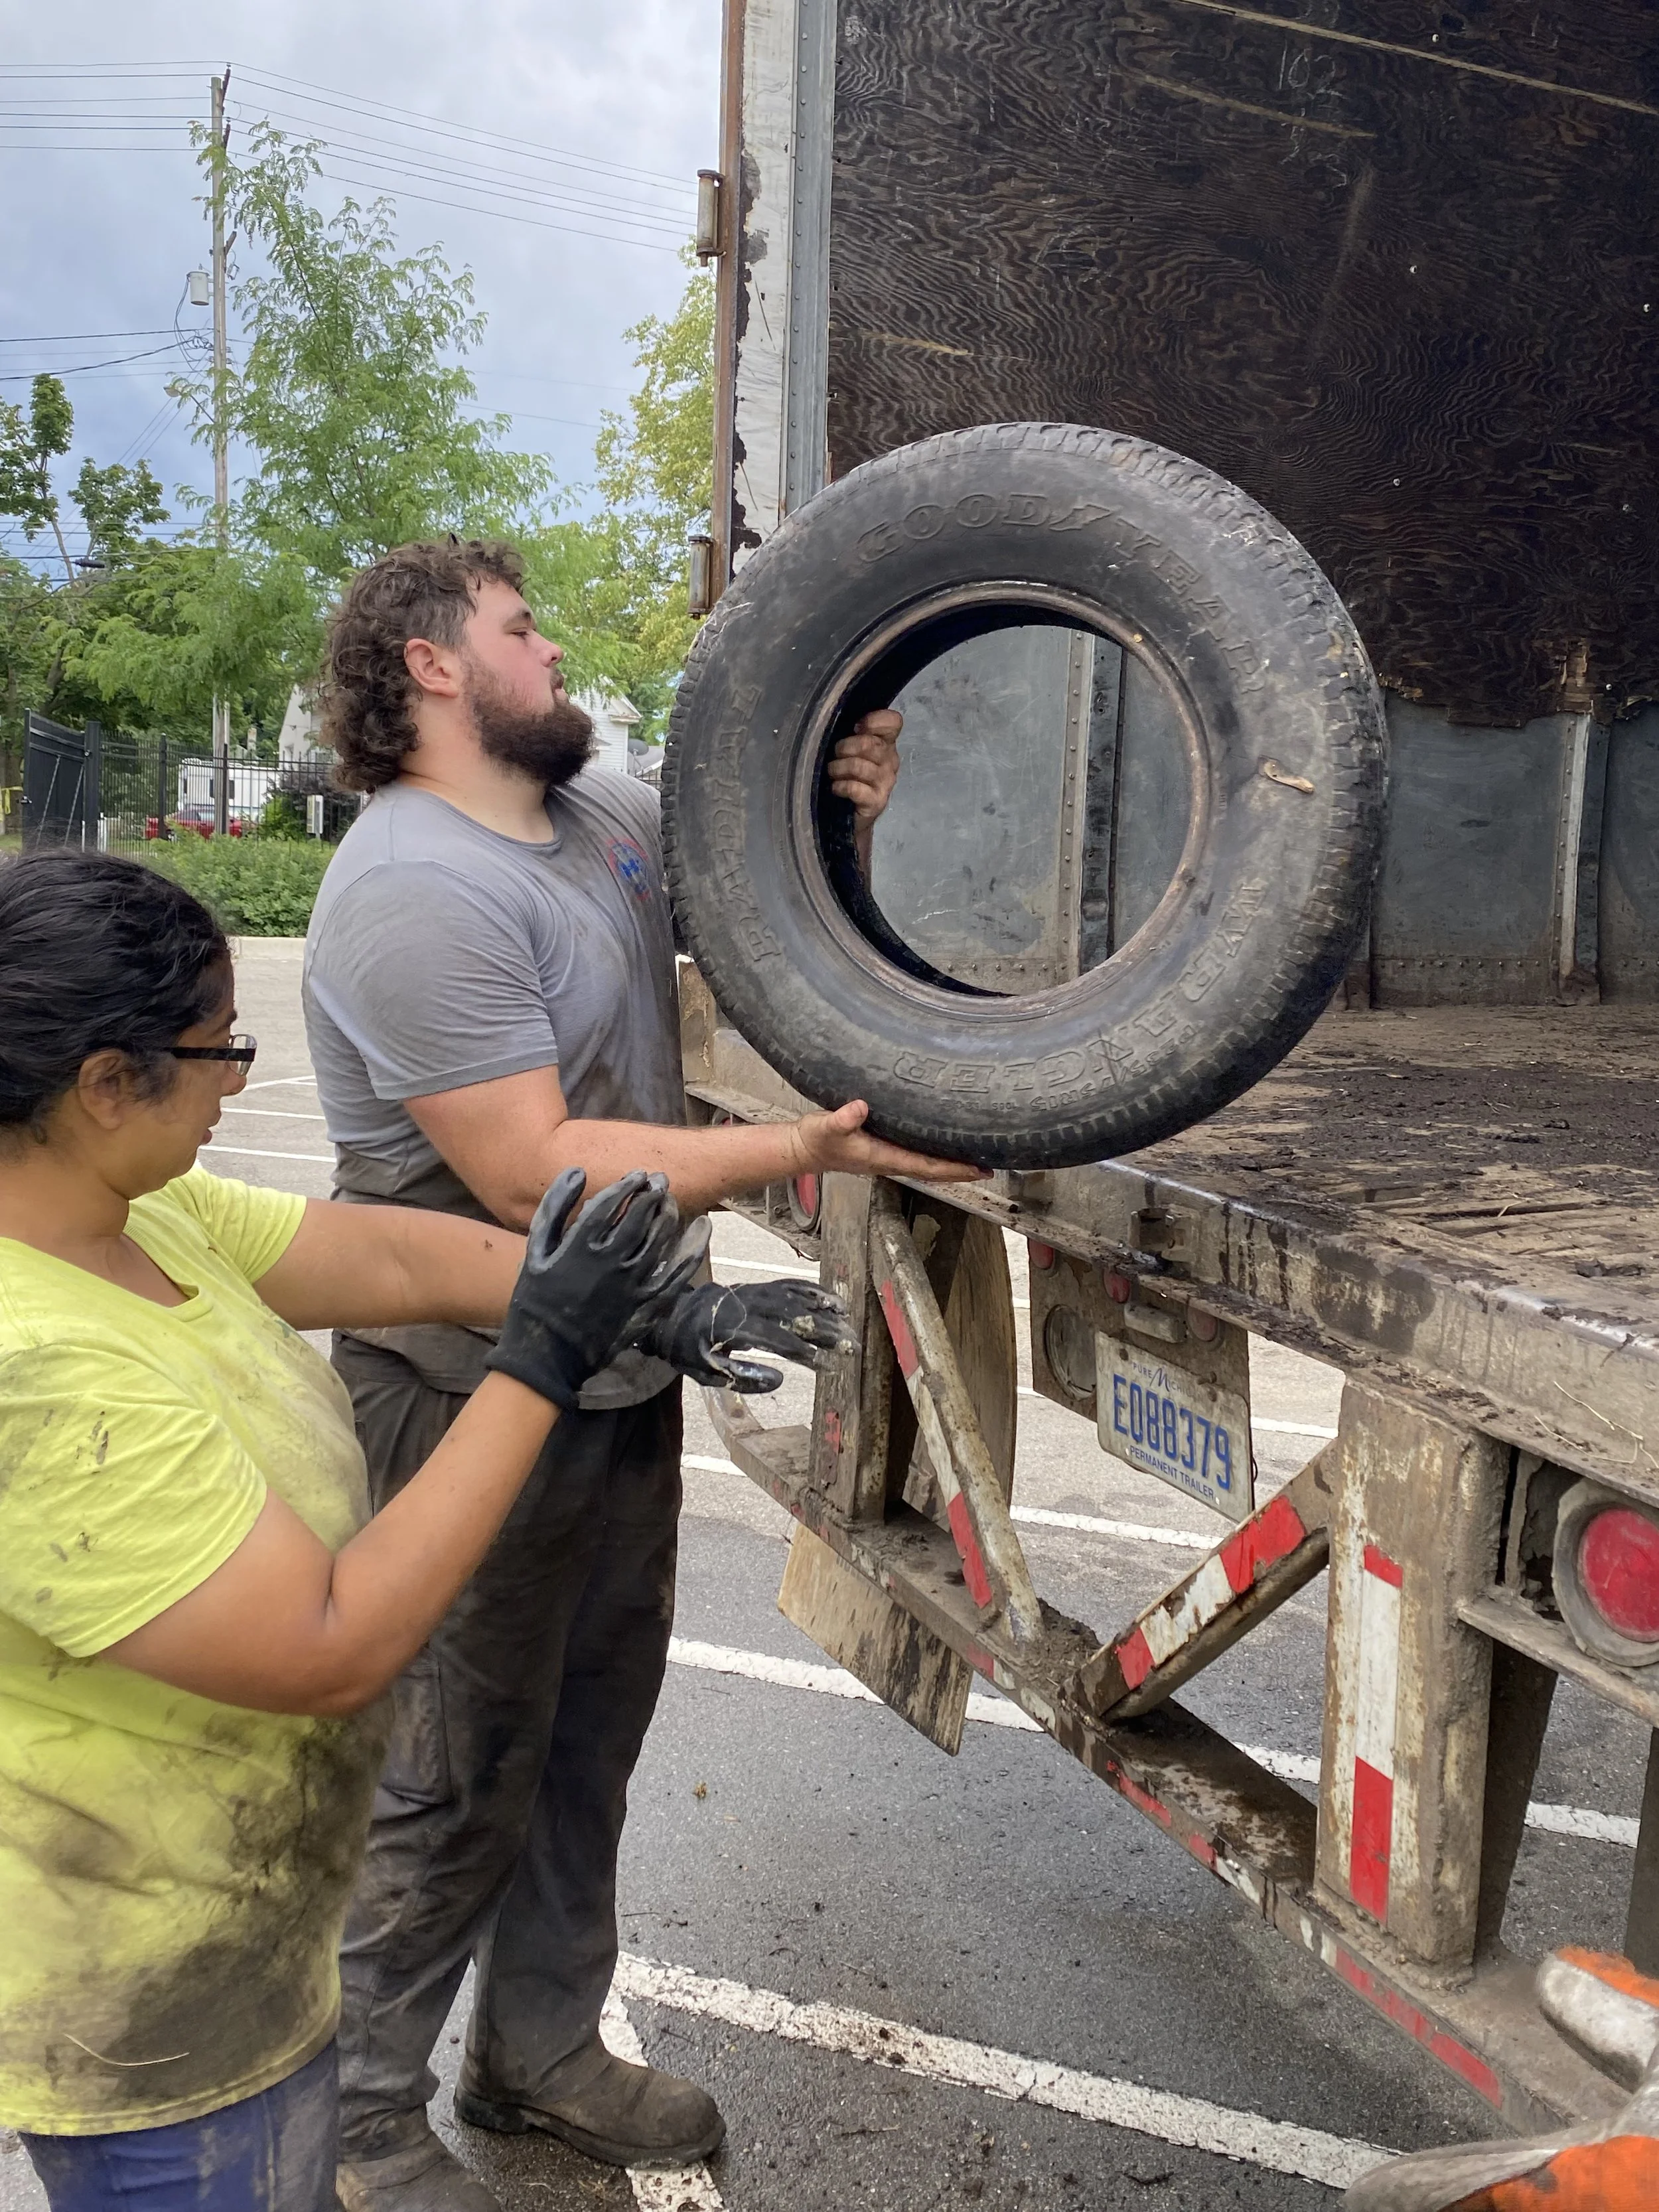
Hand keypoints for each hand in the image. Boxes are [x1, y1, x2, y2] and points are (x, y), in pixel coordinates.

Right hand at [485, 1168, 709, 1409]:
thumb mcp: (535, 1250)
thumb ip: (555, 1208)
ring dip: (669, 1214)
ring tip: (670, 1200)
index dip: (627, 1185)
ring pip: (660, 1240)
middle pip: (640, 1218)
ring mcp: (632, 1285)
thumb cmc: (536, 1299)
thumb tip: (578, 1171)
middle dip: (652, 1194)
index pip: (611, 1204)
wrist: (549, 1354)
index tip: (638, 1175)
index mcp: (580, 1247)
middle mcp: (610, 1262)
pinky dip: (692, 1248)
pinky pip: (676, 1273)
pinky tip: (702, 1227)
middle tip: (659, 1180)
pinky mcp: (646, 1305)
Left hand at [630, 1278, 855, 1392]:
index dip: (805, 1353)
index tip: (829, 1366)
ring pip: (796, 1297)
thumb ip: (741, 1377)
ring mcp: (754, 1292)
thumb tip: (779, 1379)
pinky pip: (789, 1285)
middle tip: (851, 1346)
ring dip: (825, 1310)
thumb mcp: (704, 1371)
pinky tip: (833, 1301)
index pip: (777, 1339)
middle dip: (825, 1331)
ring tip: (850, 1323)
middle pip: (794, 1315)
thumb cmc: (688, 1348)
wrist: (671, 1314)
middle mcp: (747, 1304)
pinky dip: (813, 1291)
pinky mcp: (758, 1288)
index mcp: (733, 1326)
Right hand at [788, 1100, 986, 1183]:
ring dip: (951, 1164)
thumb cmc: (817, 1139)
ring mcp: (888, 1157)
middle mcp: (891, 1161)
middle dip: (961, 1171)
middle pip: (934, 1171)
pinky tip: (945, 1146)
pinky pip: (917, 1155)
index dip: (954, 1170)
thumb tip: (859, 1108)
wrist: (805, 1147)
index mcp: (884, 1158)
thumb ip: (842, 1119)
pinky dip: (935, 1154)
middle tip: (989, 1168)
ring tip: (975, 1159)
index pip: (927, 1168)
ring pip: (927, 1165)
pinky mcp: (884, 1149)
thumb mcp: (827, 1126)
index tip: (977, 1170)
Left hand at [827, 710, 900, 827]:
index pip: (893, 722)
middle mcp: (891, 761)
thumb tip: (844, 721)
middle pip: (869, 744)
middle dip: (844, 747)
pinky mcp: (877, 802)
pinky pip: (854, 788)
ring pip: (858, 766)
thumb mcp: (852, 751)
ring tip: (832, 773)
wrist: (854, 814)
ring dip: (838, 768)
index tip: (856, 727)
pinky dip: (840, 786)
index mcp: (887, 743)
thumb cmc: (850, 775)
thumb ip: (855, 735)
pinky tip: (835, 788)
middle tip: (835, 756)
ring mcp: (886, 782)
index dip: (874, 720)